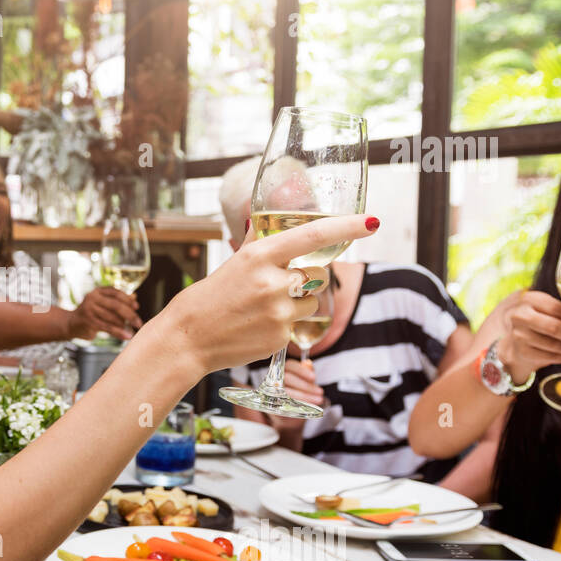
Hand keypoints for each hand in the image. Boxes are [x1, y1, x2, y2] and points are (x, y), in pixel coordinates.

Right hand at [68, 287, 142, 339]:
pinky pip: (107, 327)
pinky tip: (126, 336)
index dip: (128, 300)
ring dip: (124, 326)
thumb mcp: (103, 304)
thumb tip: (135, 298)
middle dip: (130, 314)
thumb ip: (117, 301)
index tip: (137, 307)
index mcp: (98, 291)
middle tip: (139, 323)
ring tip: (132, 331)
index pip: (116, 293)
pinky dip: (118, 332)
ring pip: (112, 317)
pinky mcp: (88, 321)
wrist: (71, 324)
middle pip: (115, 305)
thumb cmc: (91, 314)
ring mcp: (89, 309)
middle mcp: (92, 298)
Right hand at [160, 213, 377, 373]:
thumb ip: (257, 244)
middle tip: (277, 287)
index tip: (372, 221)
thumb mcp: (232, 264)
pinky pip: (298, 326)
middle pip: (319, 275)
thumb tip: (266, 221)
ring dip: (297, 305)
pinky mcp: (281, 337)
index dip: (346, 227)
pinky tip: (258, 327)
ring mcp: (279, 312)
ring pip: (313, 303)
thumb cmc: (208, 299)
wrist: (188, 339)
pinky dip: (284, 326)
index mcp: (260, 256)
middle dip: (307, 280)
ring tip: (264, 310)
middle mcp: (273, 282)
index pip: (313, 236)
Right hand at [268, 359, 323, 431]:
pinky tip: (308, 407)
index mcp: (282, 370)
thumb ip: (307, 373)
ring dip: (304, 396)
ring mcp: (270, 392)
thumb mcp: (305, 382)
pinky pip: (284, 405)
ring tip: (319, 400)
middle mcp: (273, 379)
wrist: (289, 413)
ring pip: (286, 392)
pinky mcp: (271, 406)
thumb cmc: (299, 393)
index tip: (314, 377)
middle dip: (306, 385)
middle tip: (320, 392)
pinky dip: (297, 405)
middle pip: (287, 378)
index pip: (289, 365)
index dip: (302, 370)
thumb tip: (308, 364)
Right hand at [494, 290, 560, 380]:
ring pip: (553, 344)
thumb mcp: (556, 314)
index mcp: (532, 299)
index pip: (560, 310)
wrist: (514, 338)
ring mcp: (518, 334)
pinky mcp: (520, 350)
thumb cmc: (541, 322)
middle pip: (555, 328)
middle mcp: (521, 315)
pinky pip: (548, 356)